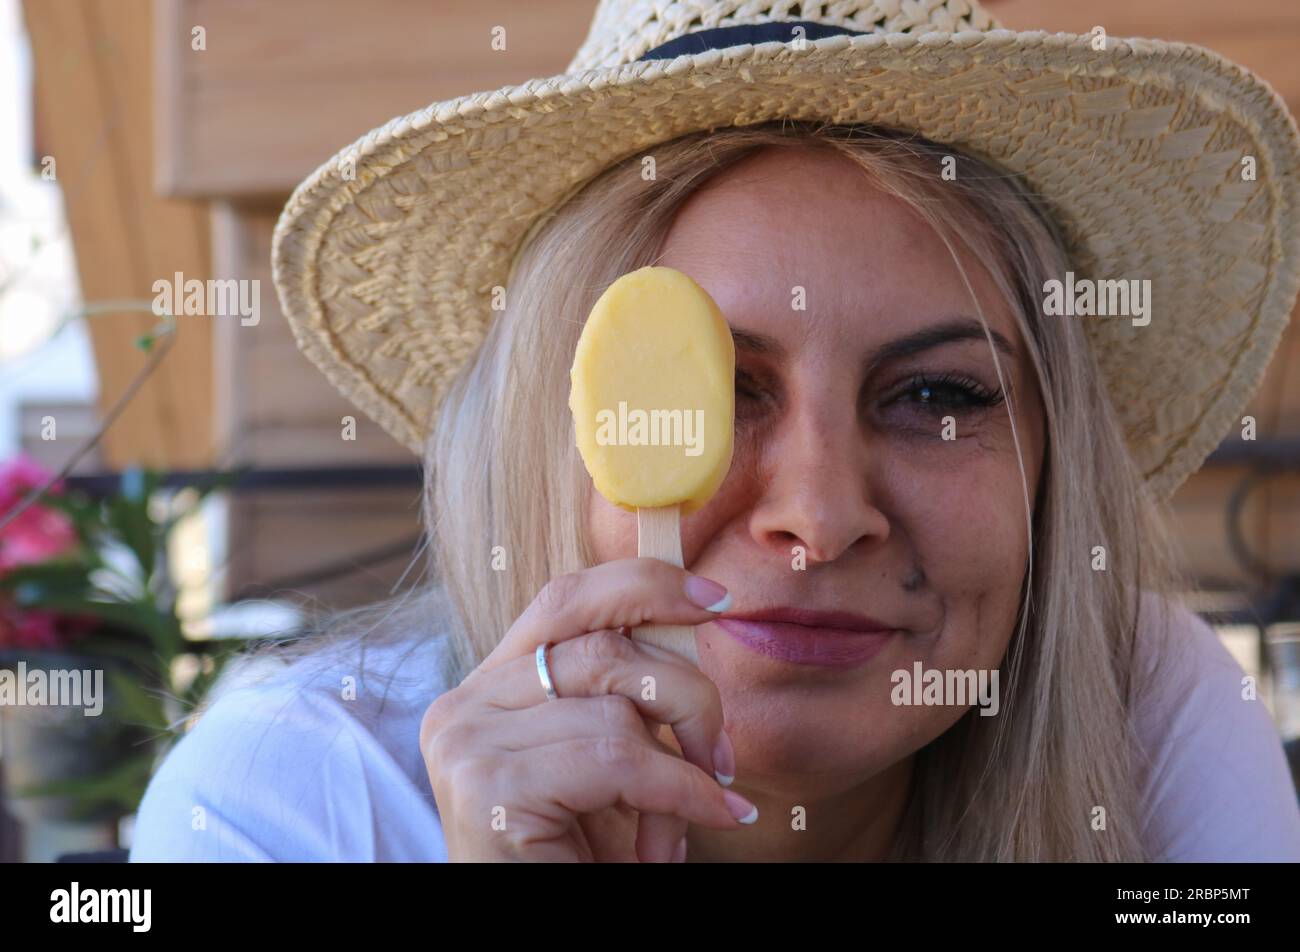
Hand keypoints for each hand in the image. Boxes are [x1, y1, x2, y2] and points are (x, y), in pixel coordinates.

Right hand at [419, 557, 753, 860]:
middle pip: (603, 646)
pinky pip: (617, 760)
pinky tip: (695, 826)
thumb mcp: (609, 759)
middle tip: (723, 756)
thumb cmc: (579, 854)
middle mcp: (465, 704)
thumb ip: (627, 695)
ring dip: (681, 767)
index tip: (717, 600)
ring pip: (617, 707)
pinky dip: (679, 793)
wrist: (533, 928)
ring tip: (691, 815)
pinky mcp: (488, 787)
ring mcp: (467, 742)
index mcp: (490, 687)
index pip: (566, 599)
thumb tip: (699, 611)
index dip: (644, 586)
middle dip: (687, 694)